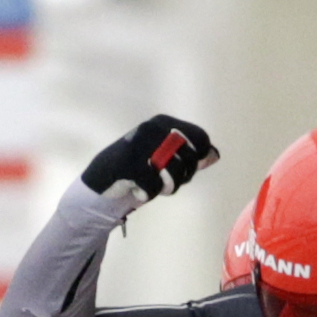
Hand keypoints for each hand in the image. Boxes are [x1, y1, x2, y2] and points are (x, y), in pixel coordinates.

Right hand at [81, 115, 218, 203]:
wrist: (102, 184)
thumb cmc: (139, 172)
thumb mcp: (167, 162)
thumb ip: (190, 157)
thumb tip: (215, 154)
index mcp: (163, 123)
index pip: (200, 139)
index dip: (197, 160)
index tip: (183, 168)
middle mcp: (152, 128)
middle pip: (189, 159)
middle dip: (181, 177)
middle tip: (163, 179)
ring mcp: (138, 145)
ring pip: (173, 173)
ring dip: (165, 187)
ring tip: (150, 184)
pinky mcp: (127, 164)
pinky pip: (154, 186)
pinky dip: (148, 194)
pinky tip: (137, 189)